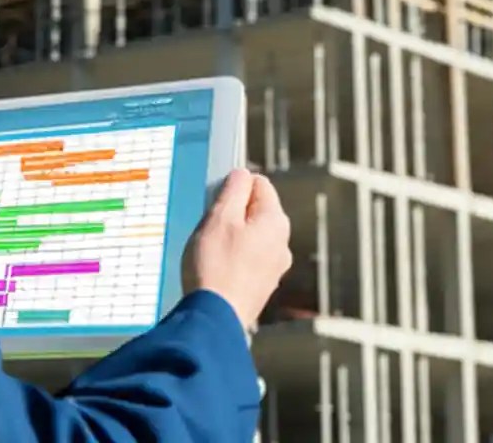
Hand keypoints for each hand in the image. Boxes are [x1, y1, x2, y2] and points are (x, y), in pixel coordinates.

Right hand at [182, 168, 291, 330]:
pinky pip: (248, 259)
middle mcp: (282, 243)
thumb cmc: (216, 266)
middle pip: (255, 211)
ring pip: (251, 236)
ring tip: (211, 253)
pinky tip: (217, 271)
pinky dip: (233, 259)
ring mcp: (275, 267)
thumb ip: (234, 189)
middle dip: (232, 214)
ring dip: (231, 238)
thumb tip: (242, 174)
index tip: (216, 204)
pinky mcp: (263, 286)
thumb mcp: (220, 217)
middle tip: (210, 229)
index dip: (234, 188)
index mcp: (275, 221)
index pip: (259, 184)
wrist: (215, 318)